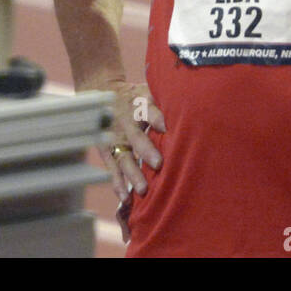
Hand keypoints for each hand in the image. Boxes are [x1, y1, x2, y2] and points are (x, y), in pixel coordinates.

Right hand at [96, 82, 165, 223]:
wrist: (102, 92)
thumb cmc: (135, 97)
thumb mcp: (147, 92)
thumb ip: (162, 103)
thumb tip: (189, 110)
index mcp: (138, 105)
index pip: (147, 110)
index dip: (156, 117)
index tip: (165, 126)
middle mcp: (125, 122)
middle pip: (136, 137)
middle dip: (146, 150)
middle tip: (158, 164)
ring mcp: (114, 138)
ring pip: (123, 157)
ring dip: (132, 173)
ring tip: (143, 190)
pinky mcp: (106, 151)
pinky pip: (112, 168)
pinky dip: (118, 183)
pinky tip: (126, 197)